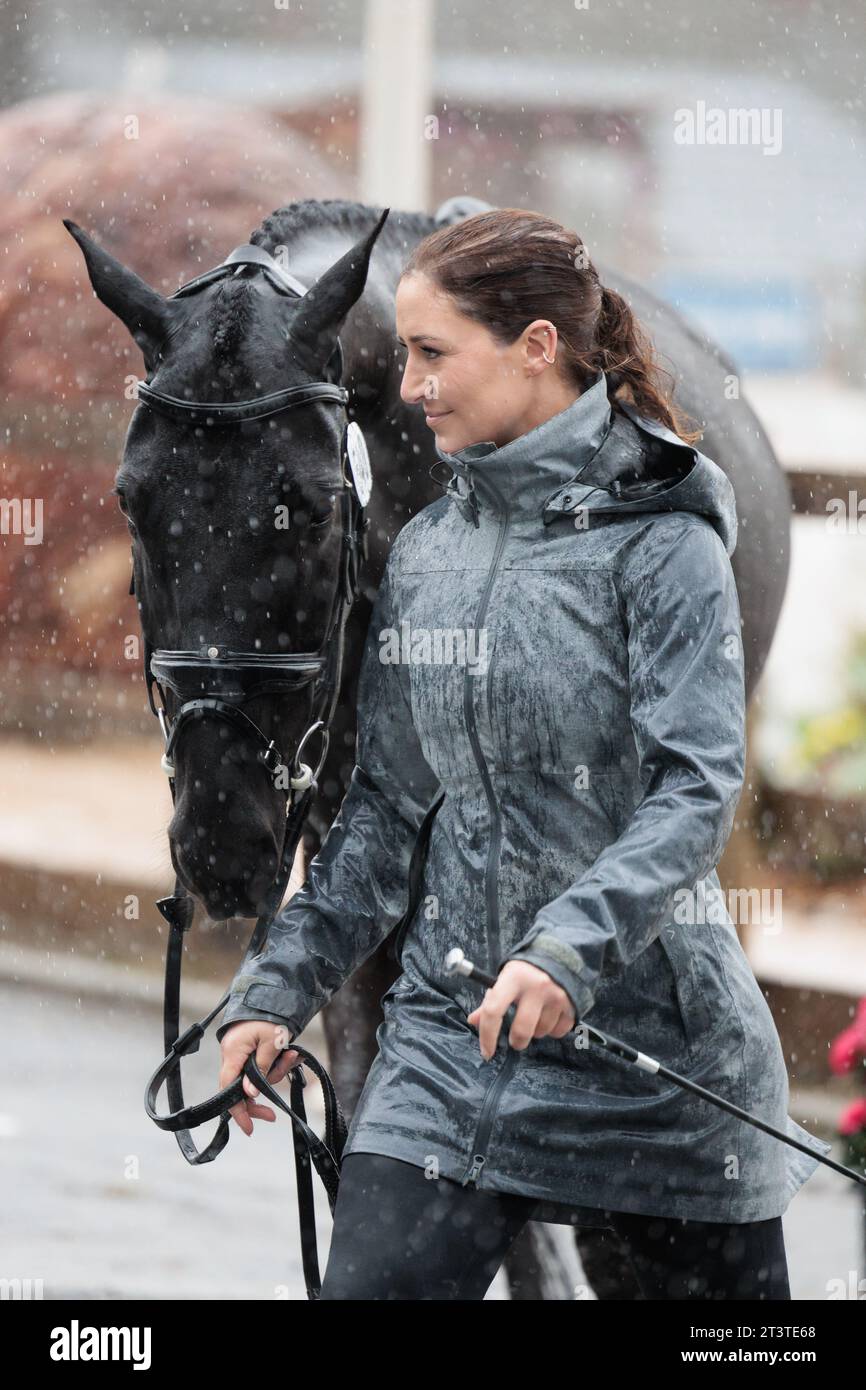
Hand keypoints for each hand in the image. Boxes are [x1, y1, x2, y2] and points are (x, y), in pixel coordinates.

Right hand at [219, 1020, 302, 1135]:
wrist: (272, 994)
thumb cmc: (270, 1015)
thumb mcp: (271, 1041)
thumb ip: (261, 1068)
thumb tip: (250, 1094)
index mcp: (233, 1052)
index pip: (228, 1088)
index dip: (237, 1109)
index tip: (248, 1127)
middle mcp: (231, 1054)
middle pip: (239, 1088)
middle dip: (258, 1100)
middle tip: (271, 1116)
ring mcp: (238, 1053)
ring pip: (252, 1079)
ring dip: (274, 1074)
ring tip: (292, 1056)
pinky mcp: (247, 1052)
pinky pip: (257, 1068)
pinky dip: (273, 1066)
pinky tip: (290, 1055)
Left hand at [467, 961, 575, 1059]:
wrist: (560, 955)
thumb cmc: (526, 971)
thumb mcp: (506, 979)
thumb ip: (490, 1001)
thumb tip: (474, 1021)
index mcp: (513, 977)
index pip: (493, 1011)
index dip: (487, 1035)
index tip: (486, 1052)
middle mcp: (535, 986)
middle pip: (521, 1030)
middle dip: (517, 1041)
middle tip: (516, 1039)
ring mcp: (556, 995)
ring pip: (540, 1032)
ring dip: (536, 1032)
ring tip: (536, 1016)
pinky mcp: (571, 1004)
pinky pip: (558, 1032)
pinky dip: (552, 1030)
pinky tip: (550, 1016)